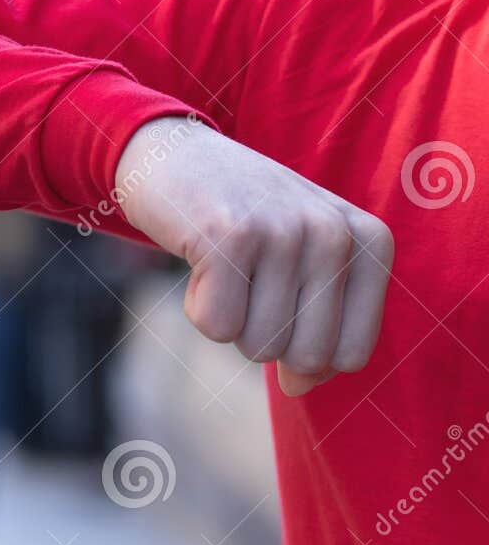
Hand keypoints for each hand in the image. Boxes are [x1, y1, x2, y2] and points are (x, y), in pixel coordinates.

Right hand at [117, 118, 393, 396]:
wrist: (175, 156)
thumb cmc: (243, 220)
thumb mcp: (302, 264)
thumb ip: (319, 331)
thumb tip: (300, 389)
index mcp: (369, 241)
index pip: (352, 355)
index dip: (303, 345)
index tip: (283, 294)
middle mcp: (335, 234)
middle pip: (306, 357)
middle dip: (265, 335)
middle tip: (250, 281)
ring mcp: (283, 232)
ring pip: (258, 346)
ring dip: (228, 316)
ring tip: (224, 263)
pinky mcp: (229, 237)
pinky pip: (216, 326)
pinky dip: (196, 305)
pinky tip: (199, 258)